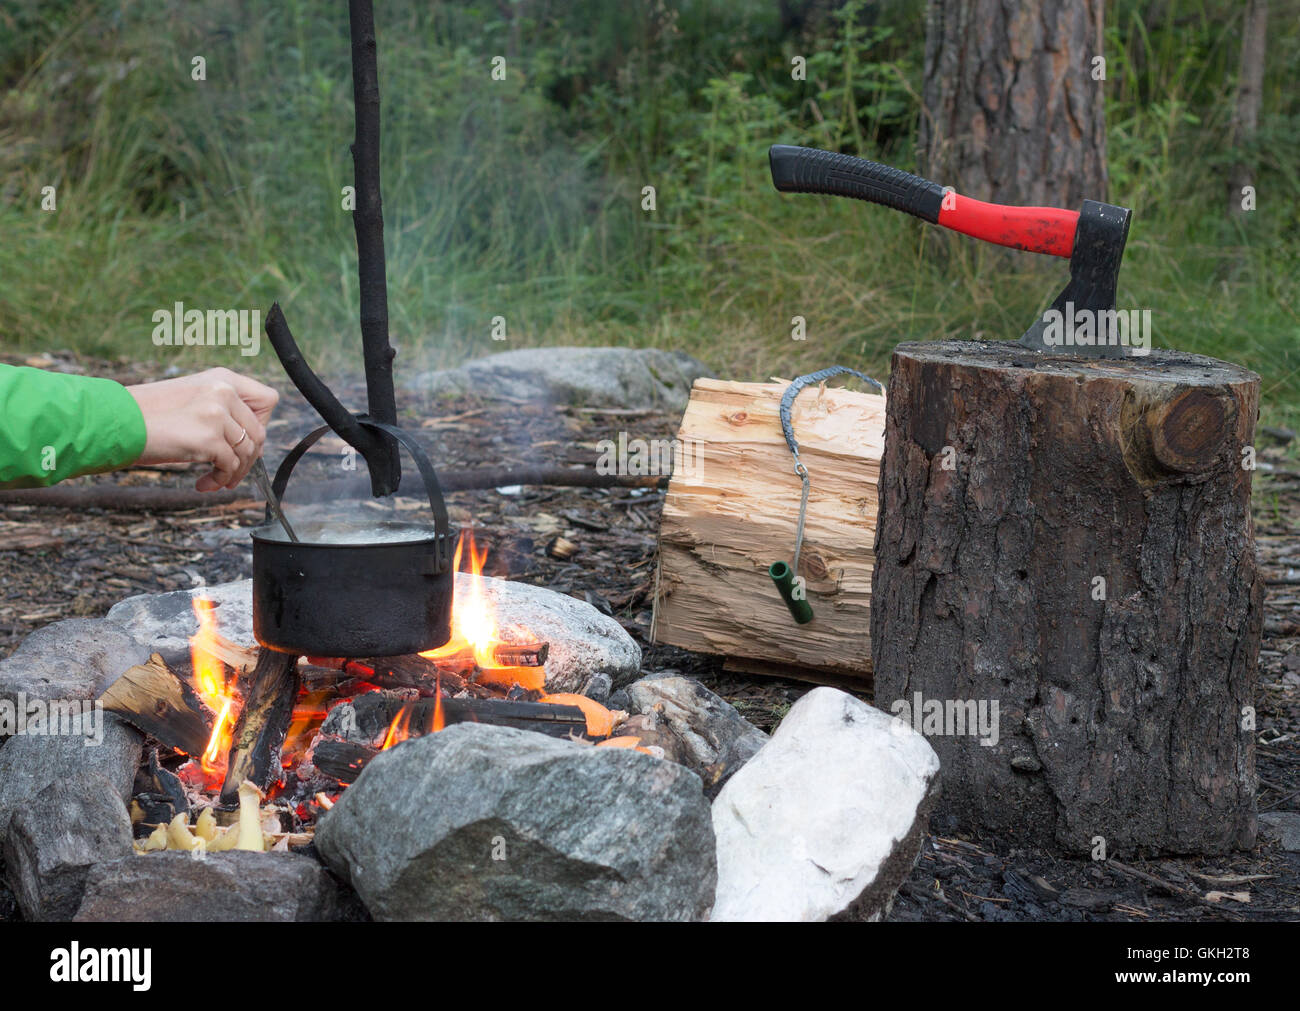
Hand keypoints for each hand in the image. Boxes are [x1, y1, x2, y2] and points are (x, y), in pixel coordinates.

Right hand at [126, 368, 279, 490]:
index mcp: (222, 378)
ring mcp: (217, 413)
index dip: (260, 424)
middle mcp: (224, 391)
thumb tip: (250, 441)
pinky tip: (203, 483)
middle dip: (247, 458)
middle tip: (228, 471)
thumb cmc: (147, 416)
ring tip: (214, 480)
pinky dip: (221, 480)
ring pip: (247, 452)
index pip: (268, 400)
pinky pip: (230, 466)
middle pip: (259, 433)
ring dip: (233, 473)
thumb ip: (222, 410)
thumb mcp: (191, 400)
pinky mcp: (209, 437)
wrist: (115, 421)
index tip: (244, 441)